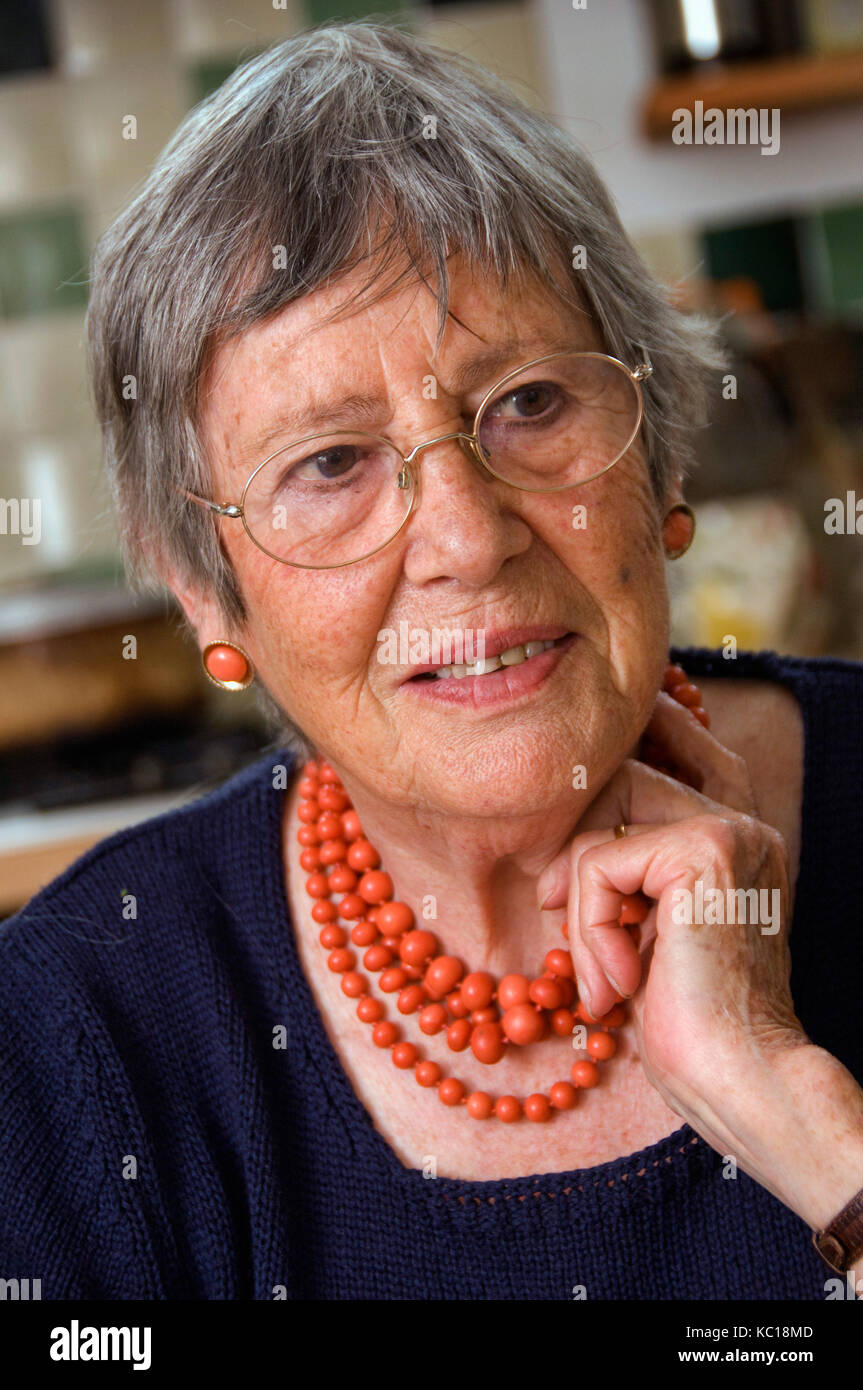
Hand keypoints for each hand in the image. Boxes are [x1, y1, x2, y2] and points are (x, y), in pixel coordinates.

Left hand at [536, 693, 808, 1144]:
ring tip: (602, 977)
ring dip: (581, 909)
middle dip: (574, 845)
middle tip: (555, 905)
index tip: (580, 780)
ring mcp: (728, 831)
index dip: (628, 747)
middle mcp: (741, 823)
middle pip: (623, 777)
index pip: (674, 752)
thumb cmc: (686, 1024)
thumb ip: (625, 871)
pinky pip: (599, 863)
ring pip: (601, 828)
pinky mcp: (704, 851)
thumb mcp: (645, 932)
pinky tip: (615, 984)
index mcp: (735, 839)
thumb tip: (560, 837)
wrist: (736, 1080)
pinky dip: (589, 928)